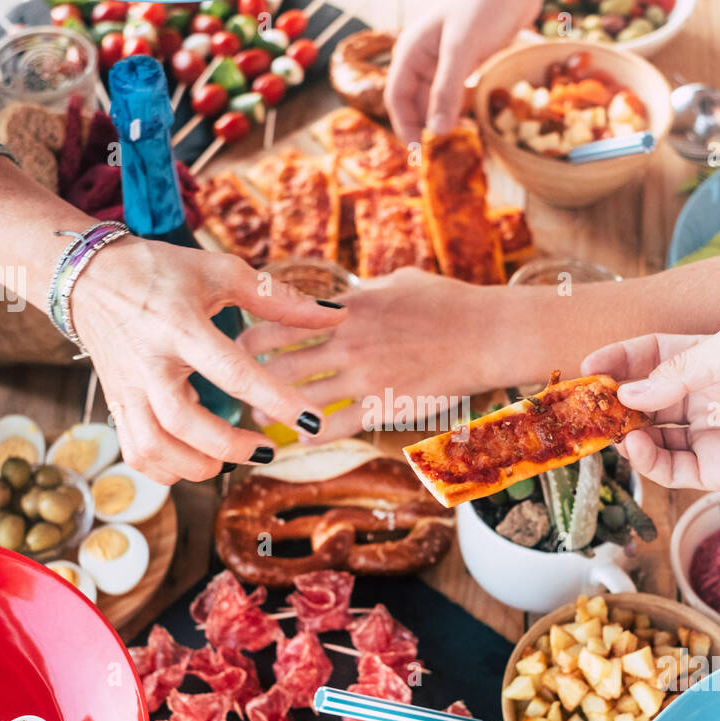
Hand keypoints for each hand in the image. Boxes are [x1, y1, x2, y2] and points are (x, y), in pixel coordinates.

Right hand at [72, 238, 345, 483]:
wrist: (89, 277)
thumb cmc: (162, 272)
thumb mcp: (221, 273)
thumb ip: (280, 300)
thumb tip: (335, 316)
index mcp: (180, 325)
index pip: (233, 371)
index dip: (277, 399)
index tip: (313, 421)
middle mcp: (149, 363)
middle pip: (184, 424)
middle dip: (232, 447)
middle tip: (270, 449)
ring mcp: (127, 388)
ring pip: (155, 448)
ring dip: (198, 466)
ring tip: (233, 459)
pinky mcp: (115, 404)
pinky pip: (137, 453)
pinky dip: (167, 469)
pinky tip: (196, 461)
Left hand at [236, 269, 496, 440]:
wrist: (486, 336)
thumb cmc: (449, 303)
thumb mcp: (398, 283)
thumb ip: (363, 292)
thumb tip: (344, 295)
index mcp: (345, 309)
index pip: (278, 321)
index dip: (250, 337)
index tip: (238, 347)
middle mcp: (346, 342)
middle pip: (277, 365)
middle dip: (248, 379)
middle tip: (234, 388)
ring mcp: (363, 377)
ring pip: (298, 399)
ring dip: (272, 411)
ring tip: (258, 418)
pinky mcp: (381, 407)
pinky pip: (334, 427)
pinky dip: (310, 434)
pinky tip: (300, 438)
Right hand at [387, 0, 554, 141]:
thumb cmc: (484, 5)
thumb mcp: (462, 48)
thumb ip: (447, 91)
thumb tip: (435, 133)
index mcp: (411, 49)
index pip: (396, 95)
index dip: (403, 124)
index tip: (418, 149)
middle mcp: (423, 55)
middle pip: (413, 100)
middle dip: (422, 124)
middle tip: (437, 152)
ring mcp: (444, 59)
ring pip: (434, 98)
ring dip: (441, 118)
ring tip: (454, 140)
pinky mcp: (465, 60)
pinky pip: (453, 92)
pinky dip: (457, 108)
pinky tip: (467, 121)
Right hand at [581, 324, 719, 494]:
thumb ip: (680, 368)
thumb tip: (630, 394)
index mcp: (713, 359)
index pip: (654, 357)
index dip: (621, 361)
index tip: (588, 367)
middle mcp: (708, 398)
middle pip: (647, 399)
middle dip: (616, 401)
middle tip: (587, 405)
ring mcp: (712, 436)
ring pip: (653, 436)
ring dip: (626, 432)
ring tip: (611, 429)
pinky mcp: (719, 472)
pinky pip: (672, 468)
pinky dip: (648, 460)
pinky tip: (636, 446)